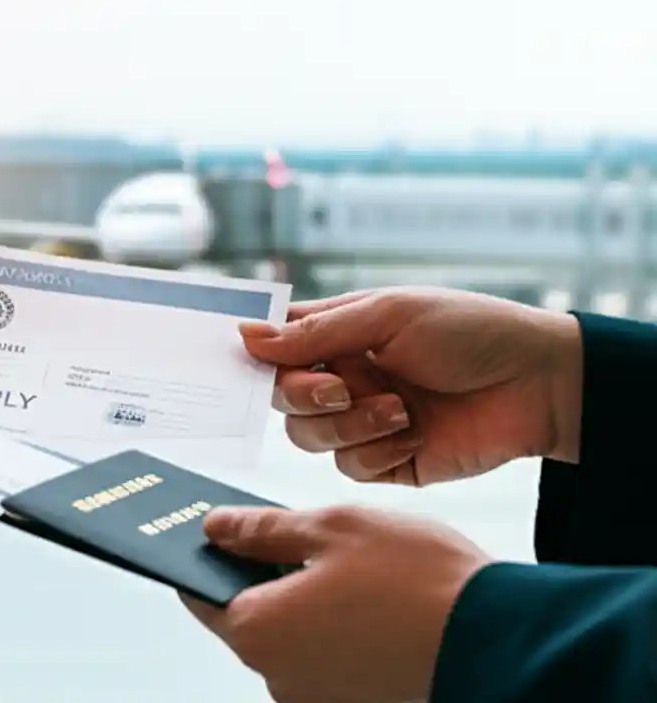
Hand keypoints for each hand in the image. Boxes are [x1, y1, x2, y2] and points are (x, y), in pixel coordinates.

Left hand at [181, 505, 490, 702]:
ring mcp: (318, 697)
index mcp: (257, 630)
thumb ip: (263, 529)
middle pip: (252, 616)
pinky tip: (377, 600)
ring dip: (312, 603)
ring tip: (359, 568)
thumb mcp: (330, 527)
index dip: (210, 559)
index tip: (220, 536)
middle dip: (271, 575)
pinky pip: (330, 658)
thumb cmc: (416, 581)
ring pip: (295, 637)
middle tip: (309, 538)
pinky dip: (342, 629)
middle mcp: (277, 676)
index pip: (202, 594)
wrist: (500, 640)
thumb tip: (218, 529)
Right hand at [242, 286, 582, 485]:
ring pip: (308, 437)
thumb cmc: (470, 332)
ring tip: (399, 409)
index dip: (256, 355)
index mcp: (337, 334)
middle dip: (305, 396)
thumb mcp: (389, 316)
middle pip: (281, 398)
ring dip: (348, 424)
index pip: (274, 345)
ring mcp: (361, 421)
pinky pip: (349, 467)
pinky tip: (414, 432)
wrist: (537, 386)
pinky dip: (376, 451)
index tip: (252, 361)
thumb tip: (246, 337)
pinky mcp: (386, 461)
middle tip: (341, 388)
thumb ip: (316, 332)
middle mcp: (342, 377)